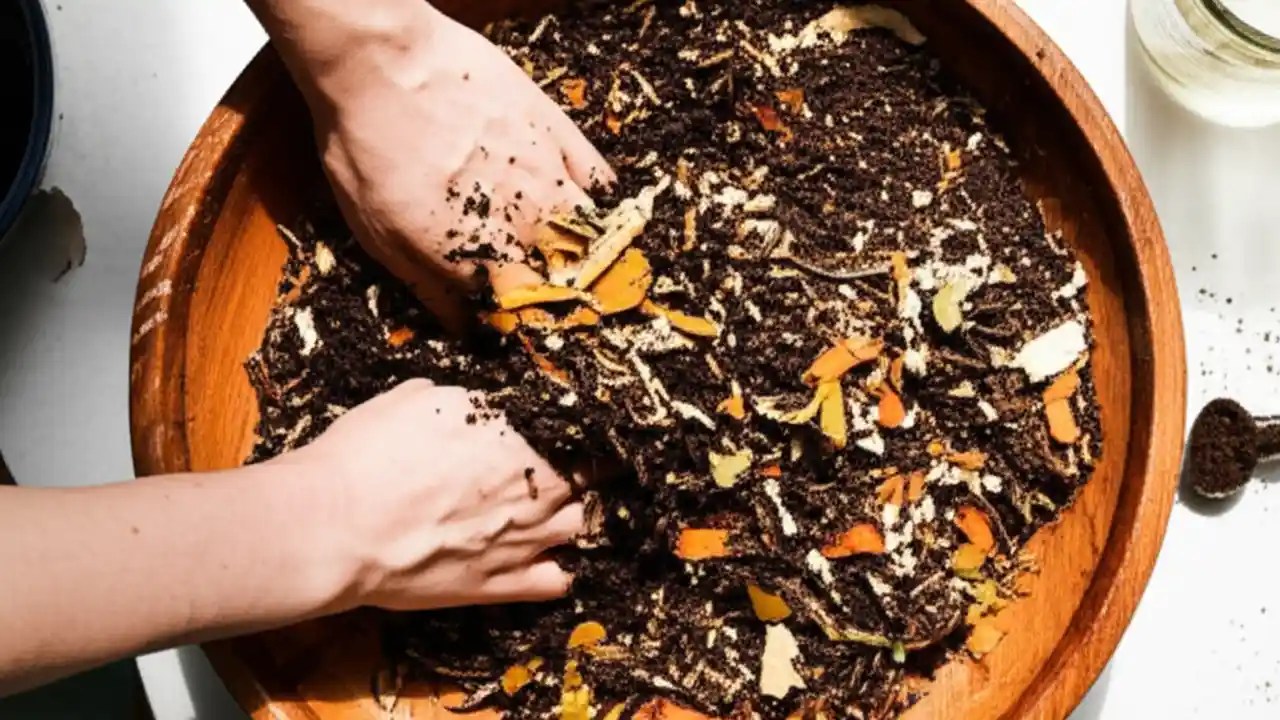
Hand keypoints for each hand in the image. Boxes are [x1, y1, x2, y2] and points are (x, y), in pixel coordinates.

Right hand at [288, 380, 582, 610]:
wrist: (334, 528)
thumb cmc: (368, 456)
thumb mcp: (415, 400)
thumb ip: (460, 400)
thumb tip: (472, 402)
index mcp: (520, 438)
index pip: (570, 430)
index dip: (561, 431)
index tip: (548, 432)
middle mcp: (536, 490)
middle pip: (583, 477)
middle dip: (570, 470)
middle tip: (541, 468)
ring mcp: (524, 542)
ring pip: (576, 526)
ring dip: (565, 516)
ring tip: (540, 512)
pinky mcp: (501, 585)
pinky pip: (557, 581)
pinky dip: (554, 570)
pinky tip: (538, 560)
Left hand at [310, 4, 614, 313]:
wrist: (381, 61)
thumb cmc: (366, 146)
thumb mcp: (379, 234)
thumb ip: (429, 287)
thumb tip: (464, 331)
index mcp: (483, 257)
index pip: (526, 315)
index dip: (531, 331)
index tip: (529, 336)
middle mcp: (527, 223)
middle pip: (569, 281)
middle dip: (570, 299)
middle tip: (564, 305)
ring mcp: (550, 176)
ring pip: (592, 234)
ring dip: (592, 257)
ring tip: (585, 267)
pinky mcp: (558, 132)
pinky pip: (600, 177)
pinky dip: (603, 201)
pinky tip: (594, 208)